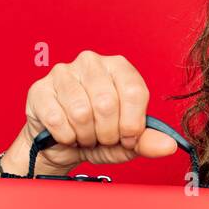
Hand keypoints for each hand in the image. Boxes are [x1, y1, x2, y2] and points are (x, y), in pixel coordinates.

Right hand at [0, 50, 178, 175]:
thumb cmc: (98, 137)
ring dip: (85, 136)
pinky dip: (66, 137)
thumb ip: (148, 142)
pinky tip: (67, 134)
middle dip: (107, 133)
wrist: (62, 146)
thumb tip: (169, 145)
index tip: (127, 137)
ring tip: (85, 136)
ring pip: (81, 112)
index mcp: (119, 68)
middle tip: (103, 138)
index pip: (135, 92)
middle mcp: (91, 62)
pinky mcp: (39, 90)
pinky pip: (57, 120)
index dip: (132, 123)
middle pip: (107, 103)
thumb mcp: (128, 142)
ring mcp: (62, 73)